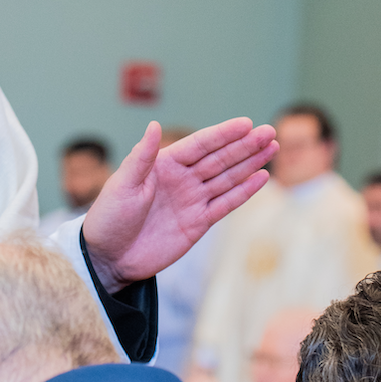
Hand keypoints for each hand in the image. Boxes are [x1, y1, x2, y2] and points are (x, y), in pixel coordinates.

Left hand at [82, 118, 276, 292]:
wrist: (109, 258)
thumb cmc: (109, 217)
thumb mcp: (123, 184)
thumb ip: (141, 157)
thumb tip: (152, 125)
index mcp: (163, 164)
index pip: (200, 144)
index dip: (223, 134)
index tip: (246, 124)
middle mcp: (182, 179)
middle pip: (219, 158)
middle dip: (245, 146)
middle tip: (269, 133)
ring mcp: (192, 200)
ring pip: (227, 178)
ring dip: (250, 164)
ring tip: (272, 148)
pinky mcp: (198, 223)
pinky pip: (226, 204)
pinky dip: (244, 192)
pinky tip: (261, 178)